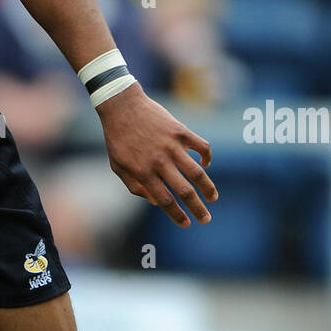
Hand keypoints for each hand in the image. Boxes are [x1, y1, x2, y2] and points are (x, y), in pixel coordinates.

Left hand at [97, 84, 216, 227]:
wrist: (122, 106)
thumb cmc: (117, 139)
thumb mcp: (118, 166)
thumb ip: (135, 187)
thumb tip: (155, 202)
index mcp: (143, 172)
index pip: (165, 201)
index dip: (177, 215)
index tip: (186, 224)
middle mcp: (159, 161)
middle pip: (184, 191)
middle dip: (197, 208)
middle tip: (206, 219)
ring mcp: (171, 146)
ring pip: (197, 172)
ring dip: (208, 188)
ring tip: (213, 198)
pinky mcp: (180, 131)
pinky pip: (201, 147)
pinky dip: (207, 157)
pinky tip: (206, 164)